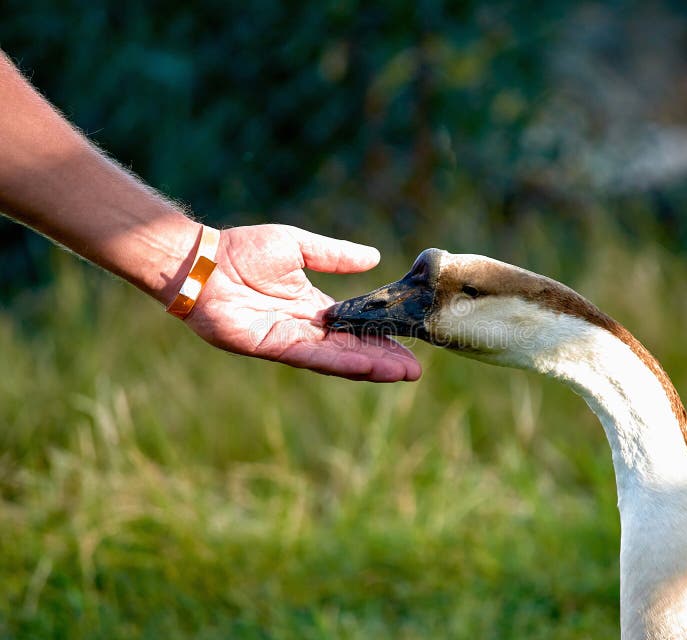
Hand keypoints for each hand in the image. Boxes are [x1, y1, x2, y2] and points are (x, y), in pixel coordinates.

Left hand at [184, 224, 421, 381]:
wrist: (204, 261)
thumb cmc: (243, 250)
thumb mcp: (298, 246)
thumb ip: (334, 255)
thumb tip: (373, 257)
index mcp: (314, 306)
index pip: (355, 326)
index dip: (381, 337)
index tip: (410, 344)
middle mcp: (306, 328)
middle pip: (351, 348)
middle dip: (382, 359)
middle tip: (414, 371)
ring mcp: (290, 339)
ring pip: (336, 357)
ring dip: (368, 366)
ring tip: (400, 373)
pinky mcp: (272, 346)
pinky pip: (311, 356)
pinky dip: (338, 362)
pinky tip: (364, 366)